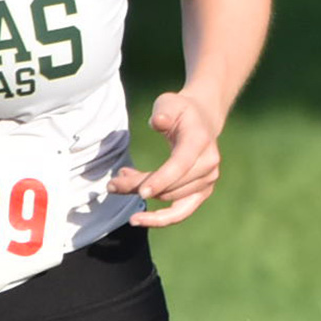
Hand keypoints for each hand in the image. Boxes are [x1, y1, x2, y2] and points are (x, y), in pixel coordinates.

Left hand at [109, 91, 221, 227]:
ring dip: (142, 196)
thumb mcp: (169, 103)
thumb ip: (163, 111)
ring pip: (170, 200)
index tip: (140, 193)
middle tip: (111, 185)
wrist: (202, 119)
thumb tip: (157, 122)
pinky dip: (158, 218)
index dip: (161, 180)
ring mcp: (207, 182)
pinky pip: (180, 213)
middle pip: (171, 186)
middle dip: (138, 187)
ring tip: (117, 185)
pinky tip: (137, 218)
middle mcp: (209, 165)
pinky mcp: (201, 193)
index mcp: (200, 142)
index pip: (180, 165)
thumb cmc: (180, 111)